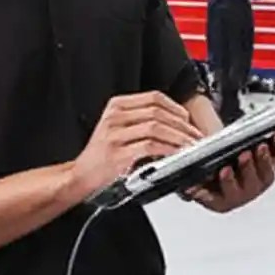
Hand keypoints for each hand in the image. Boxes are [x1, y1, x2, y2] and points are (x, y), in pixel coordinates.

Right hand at [70, 91, 203, 197]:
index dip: (176, 107)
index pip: (153, 97)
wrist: (80, 176)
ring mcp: (115, 135)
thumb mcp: (116, 129)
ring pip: (156, 128)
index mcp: (116, 106)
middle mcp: (114, 117)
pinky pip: (150, 146)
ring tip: (190, 146)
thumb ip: (140, 121)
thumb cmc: (100, 156)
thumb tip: (174, 123)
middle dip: (182, 125)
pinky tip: (176, 155)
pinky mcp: (118, 154)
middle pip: (158, 112)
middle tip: (195, 136)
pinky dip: (167, 149)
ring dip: (178, 137)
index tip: (187, 119)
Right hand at [185, 131, 274, 212]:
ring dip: (264, 160)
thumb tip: (186, 182)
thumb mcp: (194, 180)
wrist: (220, 167)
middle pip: (250, 185)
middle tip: (243, 155)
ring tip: (259, 146)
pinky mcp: (271, 168)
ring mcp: (259, 182)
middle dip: (247, 169)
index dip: (227, 183)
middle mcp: (244, 194)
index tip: (223, 170)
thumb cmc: (208, 176)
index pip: (227, 195)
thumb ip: (190, 182)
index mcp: (223, 200)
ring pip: (266, 174)